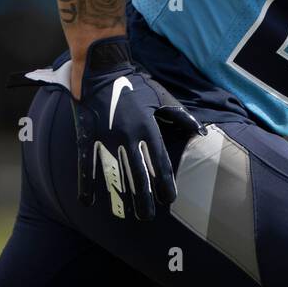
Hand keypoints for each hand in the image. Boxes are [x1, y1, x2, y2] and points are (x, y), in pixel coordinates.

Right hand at [71, 37, 204, 220]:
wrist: (102, 69)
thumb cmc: (134, 85)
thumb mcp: (162, 98)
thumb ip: (181, 117)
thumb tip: (201, 131)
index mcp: (148, 129)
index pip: (160, 164)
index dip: (165, 184)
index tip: (170, 200)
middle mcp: (129, 138)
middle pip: (139, 176)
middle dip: (143, 199)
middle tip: (146, 217)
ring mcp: (106, 139)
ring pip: (114, 175)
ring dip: (119, 197)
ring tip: (124, 215)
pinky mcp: (87, 137)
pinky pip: (86, 165)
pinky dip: (86, 184)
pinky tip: (87, 202)